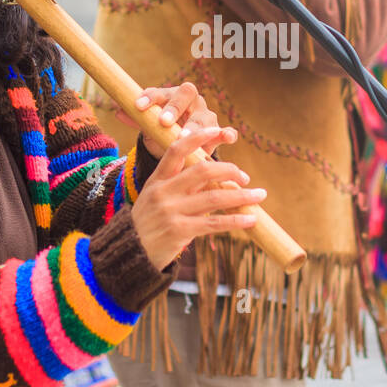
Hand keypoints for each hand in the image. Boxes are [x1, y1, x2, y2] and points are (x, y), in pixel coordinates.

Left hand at [117, 81, 237, 159]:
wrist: (182, 142)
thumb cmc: (163, 130)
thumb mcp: (148, 125)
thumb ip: (136, 118)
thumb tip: (118, 111)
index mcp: (171, 96)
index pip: (161, 92)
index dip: (150, 97)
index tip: (139, 106)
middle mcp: (191, 101)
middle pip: (186, 95)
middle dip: (174, 107)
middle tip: (163, 121)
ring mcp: (206, 115)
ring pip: (203, 116)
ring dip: (195, 126)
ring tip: (185, 136)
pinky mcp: (218, 132)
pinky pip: (225, 131)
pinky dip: (227, 133)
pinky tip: (225, 136)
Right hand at [130, 126, 263, 269]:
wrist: (127, 255)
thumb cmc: (146, 226)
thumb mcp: (154, 199)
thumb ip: (178, 187)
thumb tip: (214, 179)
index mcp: (157, 180)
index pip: (177, 150)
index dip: (198, 137)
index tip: (217, 131)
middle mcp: (163, 192)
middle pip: (202, 170)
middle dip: (229, 170)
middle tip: (245, 177)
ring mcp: (171, 212)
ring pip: (214, 197)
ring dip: (241, 195)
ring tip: (259, 195)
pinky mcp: (179, 232)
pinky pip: (214, 223)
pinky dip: (236, 220)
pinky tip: (251, 219)